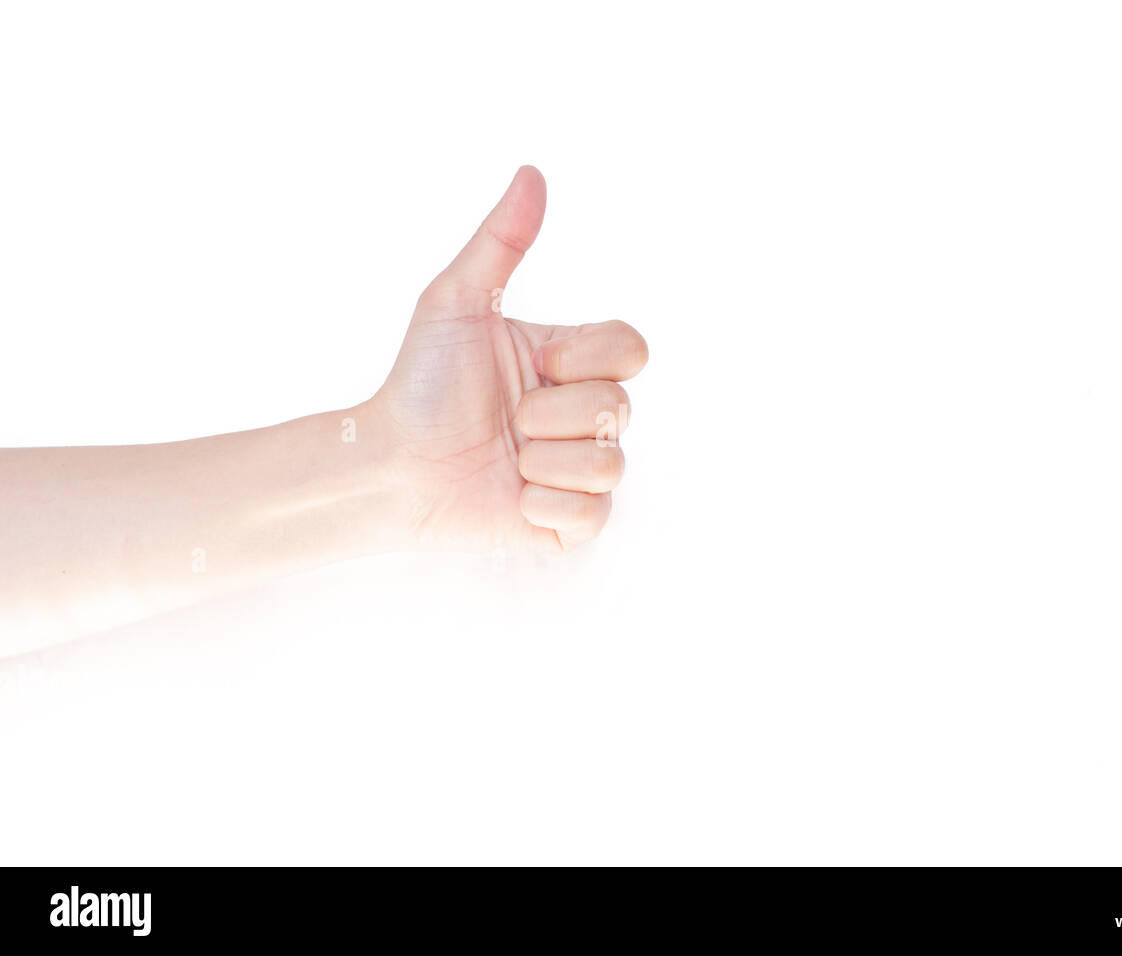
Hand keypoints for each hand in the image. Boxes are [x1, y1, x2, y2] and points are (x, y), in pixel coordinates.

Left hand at [368, 166, 647, 551]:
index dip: (581, 358)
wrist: (390, 463)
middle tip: (506, 420)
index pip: (629, 350)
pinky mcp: (568, 523)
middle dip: (547, 413)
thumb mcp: (455, 305)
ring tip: (506, 459)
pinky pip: (591, 514)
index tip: (531, 363)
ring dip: (541, 461)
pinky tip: (511, 496)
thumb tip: (532, 173)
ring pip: (607, 463)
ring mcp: (580, 469)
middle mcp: (585, 413)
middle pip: (619, 407)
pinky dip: (543, 506)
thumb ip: (499, 242)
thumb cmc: (420, 384)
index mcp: (571, 362)